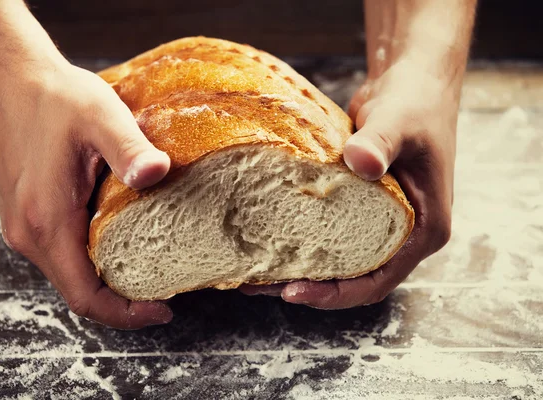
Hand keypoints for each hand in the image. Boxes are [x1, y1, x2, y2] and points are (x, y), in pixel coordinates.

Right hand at [0, 60, 172, 327]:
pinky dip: (95, 259)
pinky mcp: (28, 215)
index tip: (162, 311)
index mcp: (47, 220)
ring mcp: (24, 226)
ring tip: (151, 270)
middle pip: (78, 291)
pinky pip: (63, 254)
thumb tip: (157, 174)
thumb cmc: (53, 97)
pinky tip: (123, 243)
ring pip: (71, 274)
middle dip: (123, 300)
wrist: (11, 81)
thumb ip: (129, 148)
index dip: (125, 314)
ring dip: (109, 280)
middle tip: (165, 290)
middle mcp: (29, 233)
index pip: (84, 295)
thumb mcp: (100, 116)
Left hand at [241, 59, 456, 307]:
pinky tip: (270, 237)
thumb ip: (380, 142)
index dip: (338, 293)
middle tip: (265, 284)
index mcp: (425, 229)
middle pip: (356, 277)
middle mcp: (405, 234)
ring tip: (258, 271)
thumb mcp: (400, 122)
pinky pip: (332, 232)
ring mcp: (383, 221)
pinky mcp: (361, 206)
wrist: (411, 80)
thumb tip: (361, 163)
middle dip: (312, 287)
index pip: (380, 279)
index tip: (296, 292)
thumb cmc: (416, 102)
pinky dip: (304, 239)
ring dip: (304, 267)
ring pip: (342, 259)